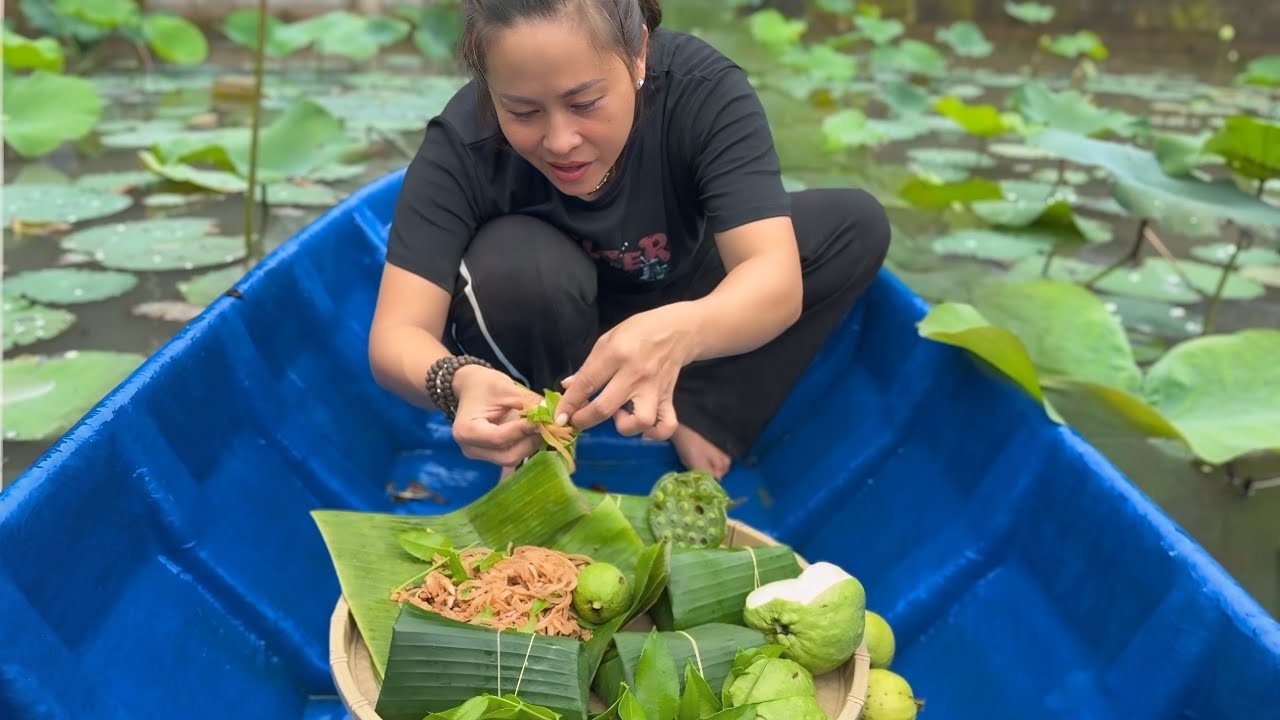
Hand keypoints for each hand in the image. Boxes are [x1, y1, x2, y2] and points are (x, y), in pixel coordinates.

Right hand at [449, 364, 543, 467]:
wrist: (471, 387)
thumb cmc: (484, 384)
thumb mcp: (506, 388)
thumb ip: (528, 402)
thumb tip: (551, 413)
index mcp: (466, 430)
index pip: (499, 438)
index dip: (523, 430)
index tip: (542, 419)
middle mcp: (470, 448)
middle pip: (507, 456)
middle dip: (529, 441)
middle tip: (546, 425)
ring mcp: (480, 454)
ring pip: (512, 458)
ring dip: (530, 444)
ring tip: (541, 426)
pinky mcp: (490, 455)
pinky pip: (512, 455)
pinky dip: (525, 445)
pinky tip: (533, 430)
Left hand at [555, 305, 695, 439]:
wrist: (677, 329)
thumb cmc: (638, 331)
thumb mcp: (608, 339)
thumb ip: (588, 366)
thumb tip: (568, 388)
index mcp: (616, 354)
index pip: (587, 383)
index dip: (569, 403)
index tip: (559, 418)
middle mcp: (635, 374)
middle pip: (605, 407)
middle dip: (584, 420)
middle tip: (577, 420)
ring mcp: (654, 388)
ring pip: (640, 421)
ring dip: (624, 427)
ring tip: (618, 417)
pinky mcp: (669, 398)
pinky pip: (667, 425)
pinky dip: (655, 434)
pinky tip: (643, 430)